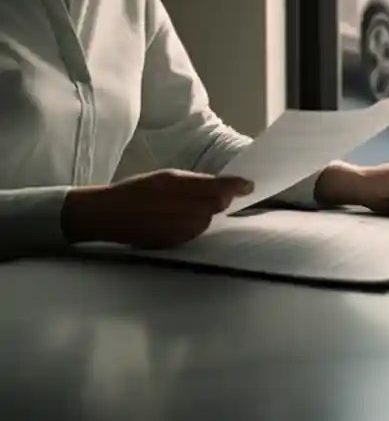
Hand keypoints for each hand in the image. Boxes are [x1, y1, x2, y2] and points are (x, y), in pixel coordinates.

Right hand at [61, 169, 253, 248]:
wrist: (108, 215)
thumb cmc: (137, 190)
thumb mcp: (168, 177)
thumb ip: (200, 182)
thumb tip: (231, 187)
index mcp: (181, 188)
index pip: (221, 189)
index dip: (237, 186)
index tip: (249, 184)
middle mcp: (183, 212)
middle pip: (217, 205)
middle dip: (218, 198)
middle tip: (206, 192)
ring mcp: (181, 230)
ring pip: (207, 219)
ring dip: (204, 211)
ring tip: (183, 205)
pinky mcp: (176, 243)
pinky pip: (194, 230)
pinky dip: (192, 222)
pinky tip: (176, 217)